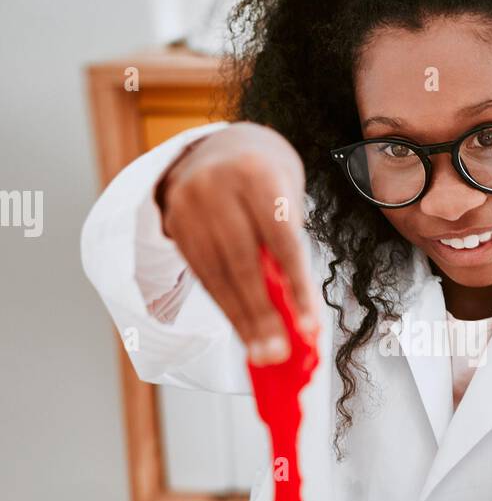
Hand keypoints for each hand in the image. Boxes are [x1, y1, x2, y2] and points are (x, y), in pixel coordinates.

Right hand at [156, 122, 320, 364]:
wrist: (223, 147)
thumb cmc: (269, 183)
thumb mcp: (286, 202)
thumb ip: (286, 250)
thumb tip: (297, 317)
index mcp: (257, 173)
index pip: (281, 241)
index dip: (295, 287)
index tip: (308, 327)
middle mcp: (217, 184)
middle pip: (242, 262)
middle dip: (262, 315)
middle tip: (277, 354)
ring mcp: (189, 203)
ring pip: (217, 274)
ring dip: (241, 320)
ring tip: (261, 353)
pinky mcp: (173, 222)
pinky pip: (200, 273)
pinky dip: (223, 304)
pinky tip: (240, 328)